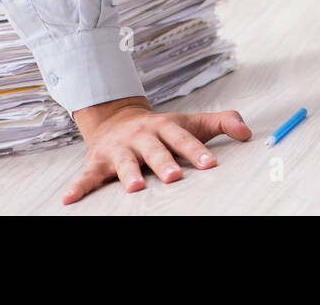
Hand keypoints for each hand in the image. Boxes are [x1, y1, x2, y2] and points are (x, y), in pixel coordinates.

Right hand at [63, 96, 251, 204]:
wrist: (118, 118)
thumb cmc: (162, 128)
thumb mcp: (192, 122)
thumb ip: (222, 123)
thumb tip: (249, 133)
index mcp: (165, 127)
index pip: (183, 139)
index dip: (197, 151)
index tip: (210, 164)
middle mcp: (142, 137)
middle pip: (155, 150)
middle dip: (164, 163)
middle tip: (174, 178)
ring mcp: (119, 149)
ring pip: (124, 162)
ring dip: (128, 174)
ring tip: (135, 188)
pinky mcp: (97, 162)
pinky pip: (87, 176)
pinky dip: (78, 187)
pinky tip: (70, 200)